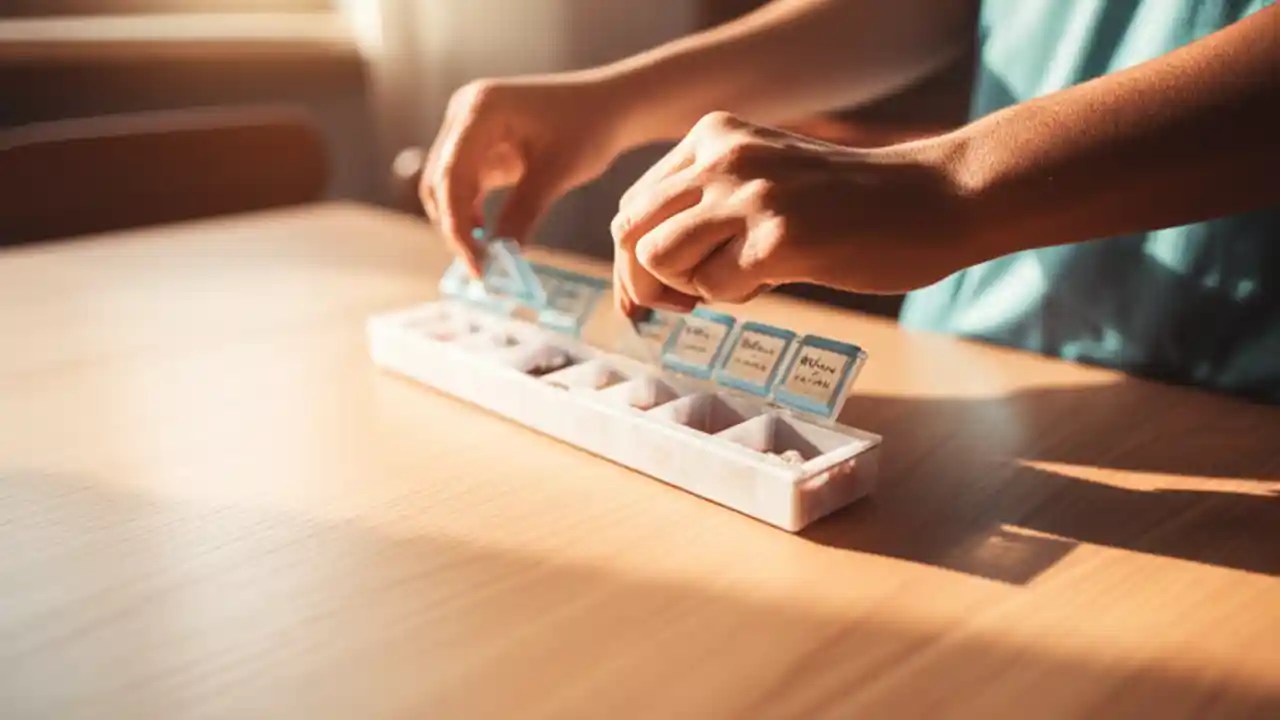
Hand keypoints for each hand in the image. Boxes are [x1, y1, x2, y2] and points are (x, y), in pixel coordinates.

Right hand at [421, 75, 629, 273]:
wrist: (609, 105)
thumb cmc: (590, 129)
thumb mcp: (557, 174)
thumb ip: (523, 213)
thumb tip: (499, 258)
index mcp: (480, 109)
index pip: (451, 175)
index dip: (457, 225)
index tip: (476, 264)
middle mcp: (464, 112)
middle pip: (440, 180)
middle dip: (454, 227)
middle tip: (479, 268)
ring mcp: (467, 125)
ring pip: (446, 184)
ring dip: (459, 221)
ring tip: (484, 257)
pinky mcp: (477, 141)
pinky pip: (462, 182)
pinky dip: (470, 211)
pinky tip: (487, 237)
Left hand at [610, 111, 978, 311]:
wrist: (935, 200)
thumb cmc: (851, 203)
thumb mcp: (765, 178)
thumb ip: (706, 209)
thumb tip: (638, 280)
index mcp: (714, 135)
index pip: (634, 204)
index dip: (637, 258)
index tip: (663, 293)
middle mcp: (723, 156)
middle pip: (632, 233)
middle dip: (648, 282)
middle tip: (687, 303)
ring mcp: (749, 194)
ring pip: (659, 259)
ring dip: (690, 288)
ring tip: (739, 281)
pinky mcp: (777, 238)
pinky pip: (711, 289)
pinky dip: (734, 298)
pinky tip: (775, 279)